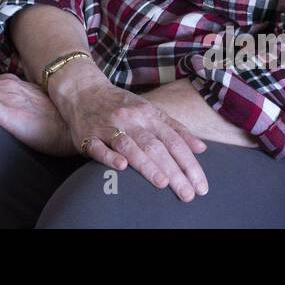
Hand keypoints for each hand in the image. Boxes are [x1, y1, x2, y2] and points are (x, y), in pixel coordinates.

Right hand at [51, 64, 209, 201]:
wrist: (82, 90)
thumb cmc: (121, 104)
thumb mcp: (150, 110)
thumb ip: (175, 128)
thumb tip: (202, 148)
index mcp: (148, 114)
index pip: (174, 140)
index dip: (189, 163)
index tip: (200, 184)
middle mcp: (130, 120)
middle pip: (155, 146)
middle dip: (173, 171)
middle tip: (188, 194)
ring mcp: (108, 127)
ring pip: (130, 147)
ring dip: (147, 165)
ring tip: (163, 184)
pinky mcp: (87, 136)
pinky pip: (98, 147)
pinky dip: (109, 157)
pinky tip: (122, 167)